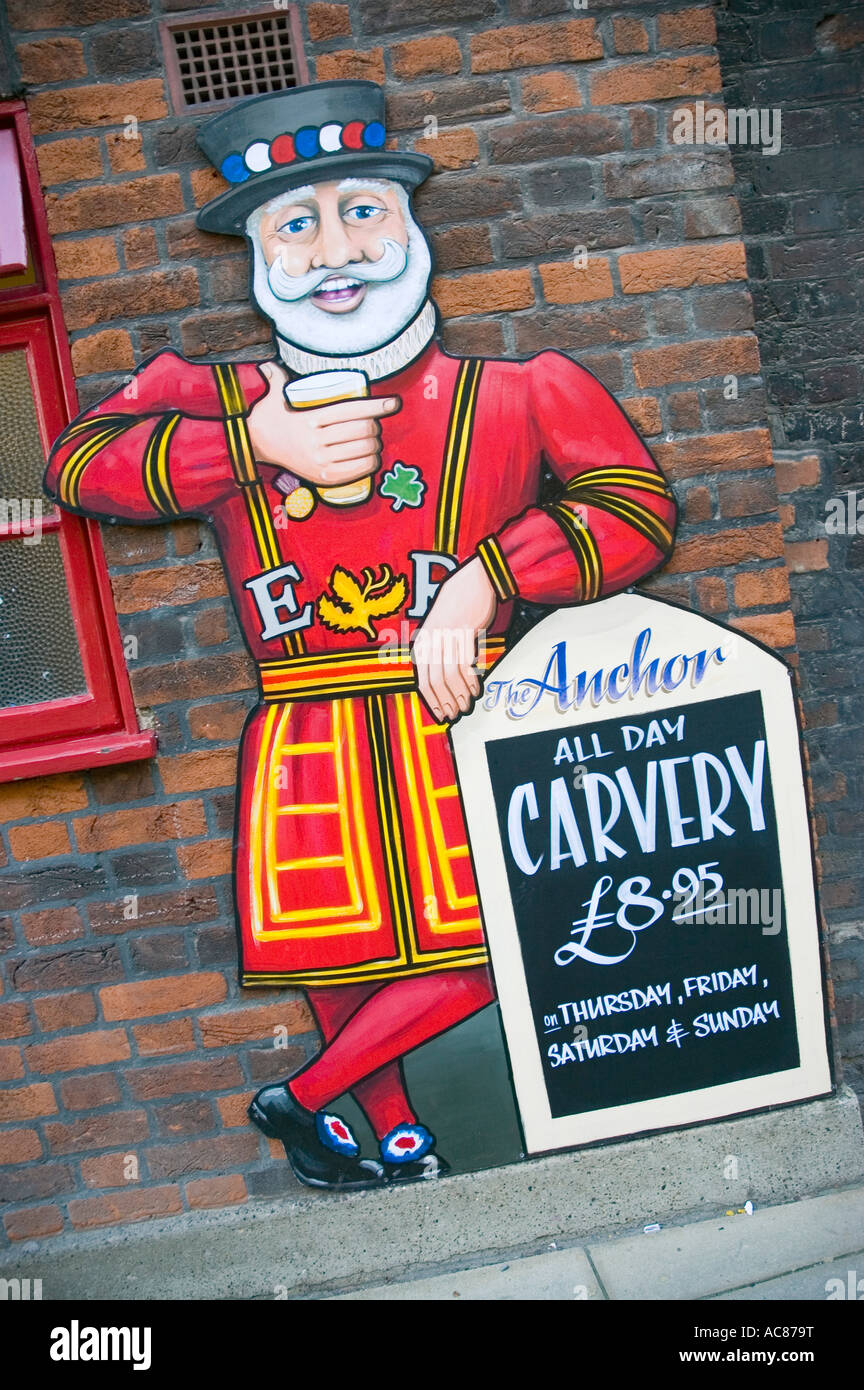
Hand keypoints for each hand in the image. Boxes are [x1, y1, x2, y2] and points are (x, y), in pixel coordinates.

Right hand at [246, 361, 400, 486]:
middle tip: (375, 424)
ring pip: (362, 450)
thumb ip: (277, 377)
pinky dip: (370, 463)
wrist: (254, 449)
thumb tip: (270, 362)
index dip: (376, 406)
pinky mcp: (323, 477)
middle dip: (375, 426)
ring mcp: (320, 461)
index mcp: (310, 419)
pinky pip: (357, 470)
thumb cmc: (268, 420)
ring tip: (374, 440)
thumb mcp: (272, 397)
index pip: (351, 410)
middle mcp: (316, 441)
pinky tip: (372, 457)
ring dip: (375, 444)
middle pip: (361, 430)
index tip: (392, 403)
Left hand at [412, 558, 497, 722]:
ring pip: (451, 674)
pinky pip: (466, 662)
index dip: (433, 701)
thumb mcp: (438, 629)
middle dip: (446, 702)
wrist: (472, 581)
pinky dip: (471, 679)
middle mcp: (431, 640)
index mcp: (422, 642)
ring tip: (467, 705)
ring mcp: (447, 635)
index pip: (423, 680)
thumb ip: (436, 652)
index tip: (442, 714)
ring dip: (460, 694)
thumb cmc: (456, 606)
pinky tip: (475, 688)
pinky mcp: (464, 630)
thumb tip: (442, 681)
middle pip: (435, 681)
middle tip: (456, 714)